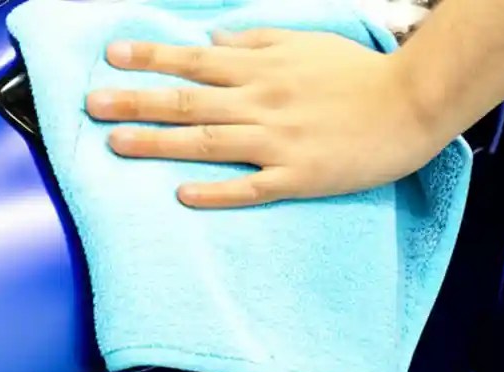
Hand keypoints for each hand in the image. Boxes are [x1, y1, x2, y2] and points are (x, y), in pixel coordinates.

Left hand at [84, 28, 444, 208]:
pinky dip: (216, 191)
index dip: (151, 59)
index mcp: (263, 70)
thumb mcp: (306, 43)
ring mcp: (278, 142)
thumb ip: (256, 43)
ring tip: (115, 144)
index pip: (194, 63)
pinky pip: (250, 187)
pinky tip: (182, 195)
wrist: (412, 104)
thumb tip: (213, 44)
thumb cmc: (359, 73)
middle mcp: (262, 103)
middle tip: (91, 104)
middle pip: (188, 102)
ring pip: (207, 143)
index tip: (112, 56)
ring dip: (158, 143)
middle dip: (136, 101)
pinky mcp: (298, 177)